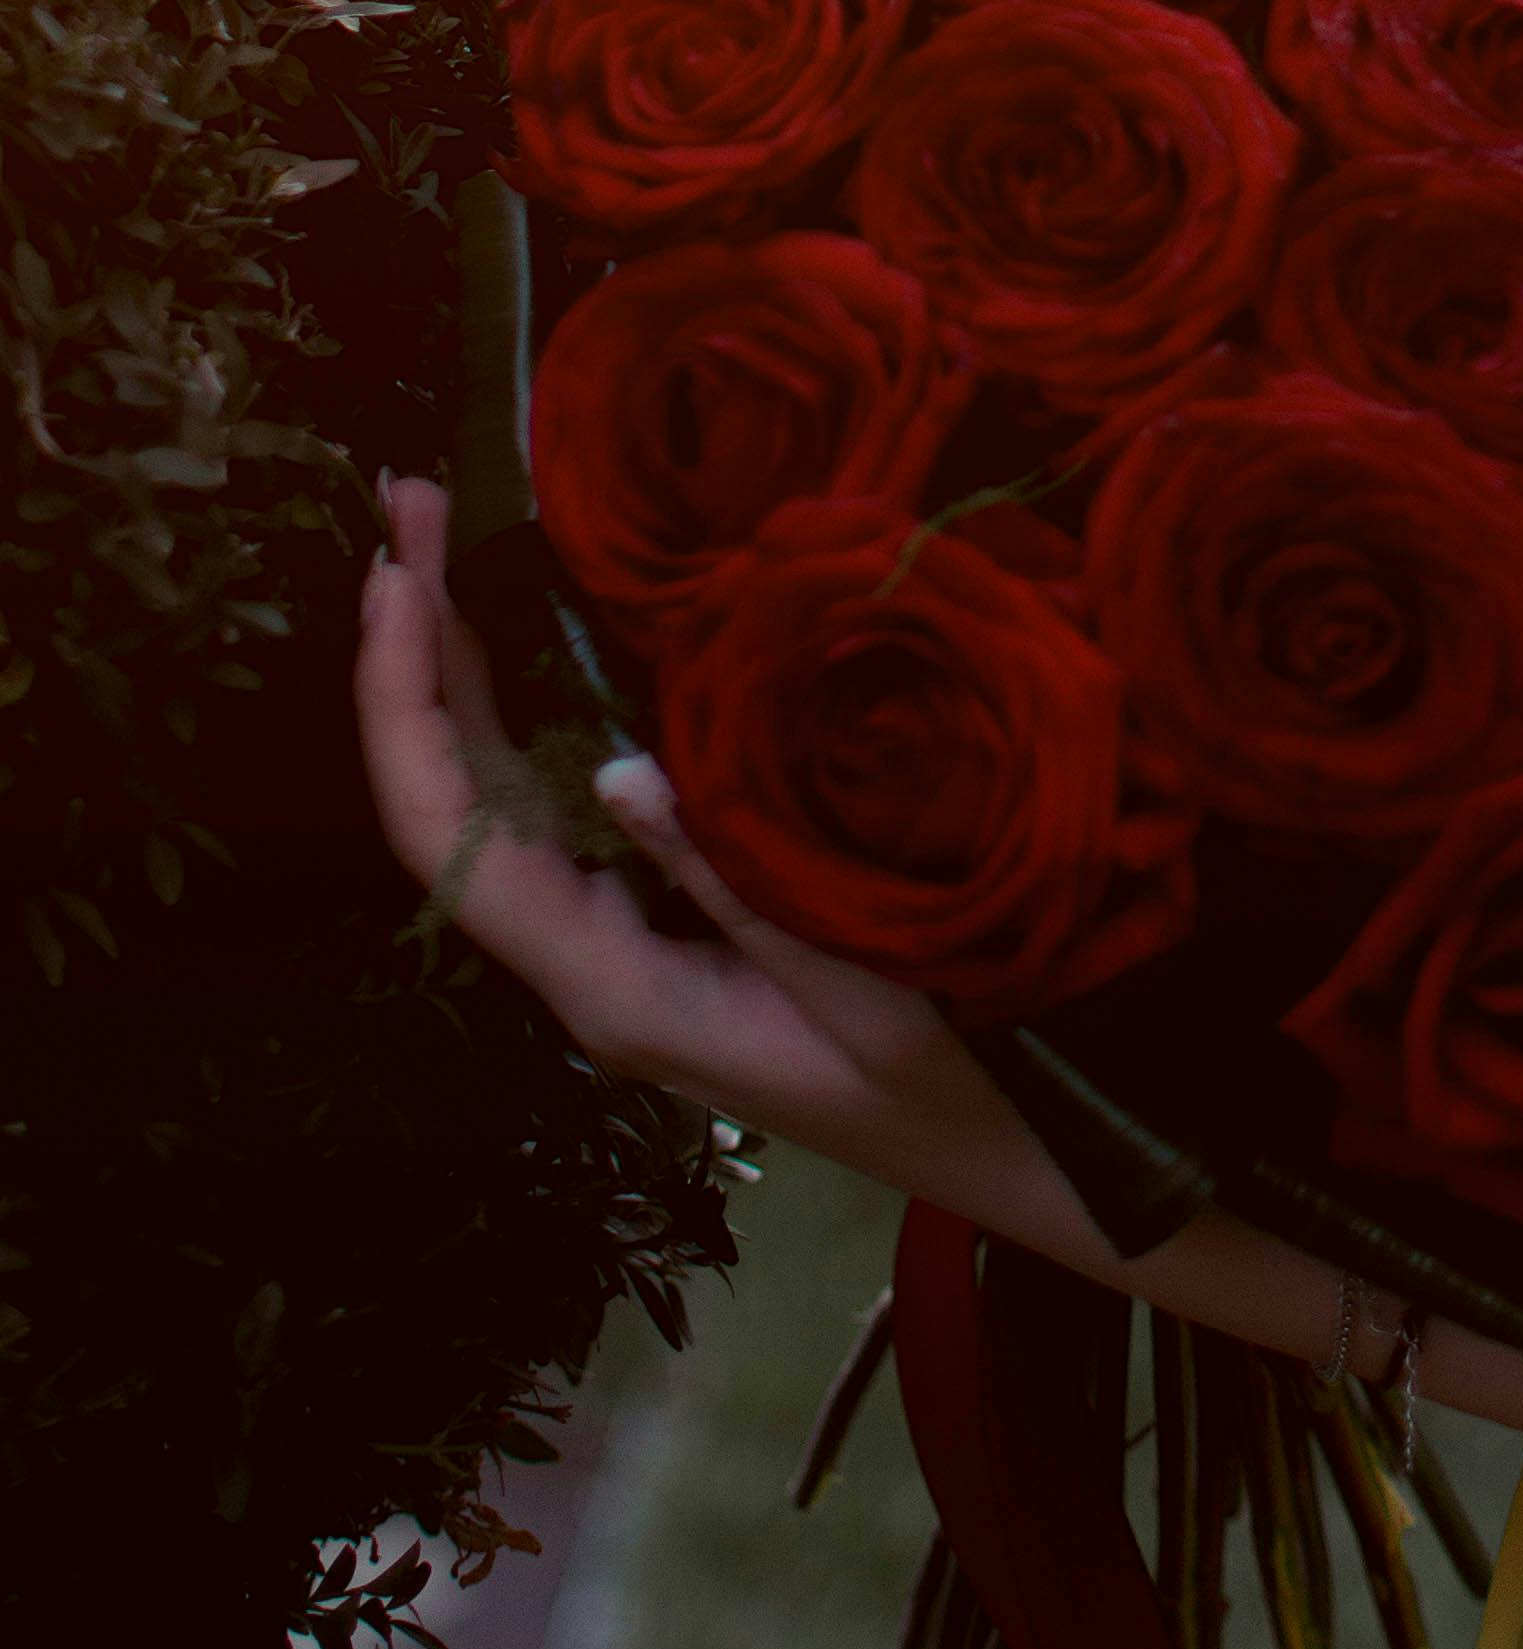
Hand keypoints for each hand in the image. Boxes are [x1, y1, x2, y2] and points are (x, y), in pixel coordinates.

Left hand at [354, 474, 1111, 1263]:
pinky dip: (527, 705)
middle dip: (414, 652)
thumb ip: (736, 885)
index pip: (453, 842)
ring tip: (433, 540)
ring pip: (495, 795)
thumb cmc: (943, 1075)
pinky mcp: (658, 914)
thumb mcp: (856, 983)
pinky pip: (557, 804)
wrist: (1001, 1143)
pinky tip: (527, 632)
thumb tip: (622, 772)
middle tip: (403, 505)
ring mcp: (618, 937)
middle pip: (451, 799)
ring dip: (459, 668)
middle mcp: (586, 962)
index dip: (406, 711)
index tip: (395, 585)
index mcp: (612, 986)